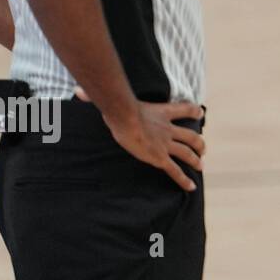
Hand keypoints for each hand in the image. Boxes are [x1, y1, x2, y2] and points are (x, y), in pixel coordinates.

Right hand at [76, 87, 205, 190]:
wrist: (126, 118)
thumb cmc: (120, 108)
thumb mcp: (116, 100)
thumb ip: (98, 96)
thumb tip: (77, 91)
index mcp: (162, 112)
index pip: (185, 108)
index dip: (194, 110)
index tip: (200, 112)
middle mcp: (168, 129)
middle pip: (190, 135)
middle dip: (198, 143)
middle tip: (202, 149)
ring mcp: (165, 144)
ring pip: (187, 152)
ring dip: (195, 159)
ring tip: (200, 166)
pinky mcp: (160, 157)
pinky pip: (175, 170)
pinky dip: (184, 179)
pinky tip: (191, 187)